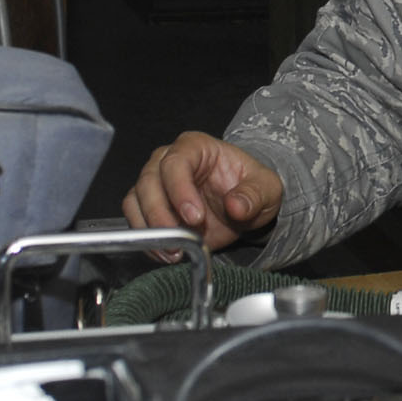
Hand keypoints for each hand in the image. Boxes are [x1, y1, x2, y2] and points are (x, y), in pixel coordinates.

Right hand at [121, 131, 284, 251]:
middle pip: (149, 181)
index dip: (180, 190)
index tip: (195, 217)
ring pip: (136, 201)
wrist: (243, 207)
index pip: (176, 162)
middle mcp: (168, 160)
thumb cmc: (250, 187)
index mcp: (196, 147)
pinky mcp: (148, 207)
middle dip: (160, 214)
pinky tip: (167, 253)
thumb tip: (236, 205)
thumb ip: (253, 195)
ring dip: (151, 229)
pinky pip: (135, 221)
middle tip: (180, 240)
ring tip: (175, 251)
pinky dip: (148, 240)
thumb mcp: (265, 188)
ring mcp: (155, 183)